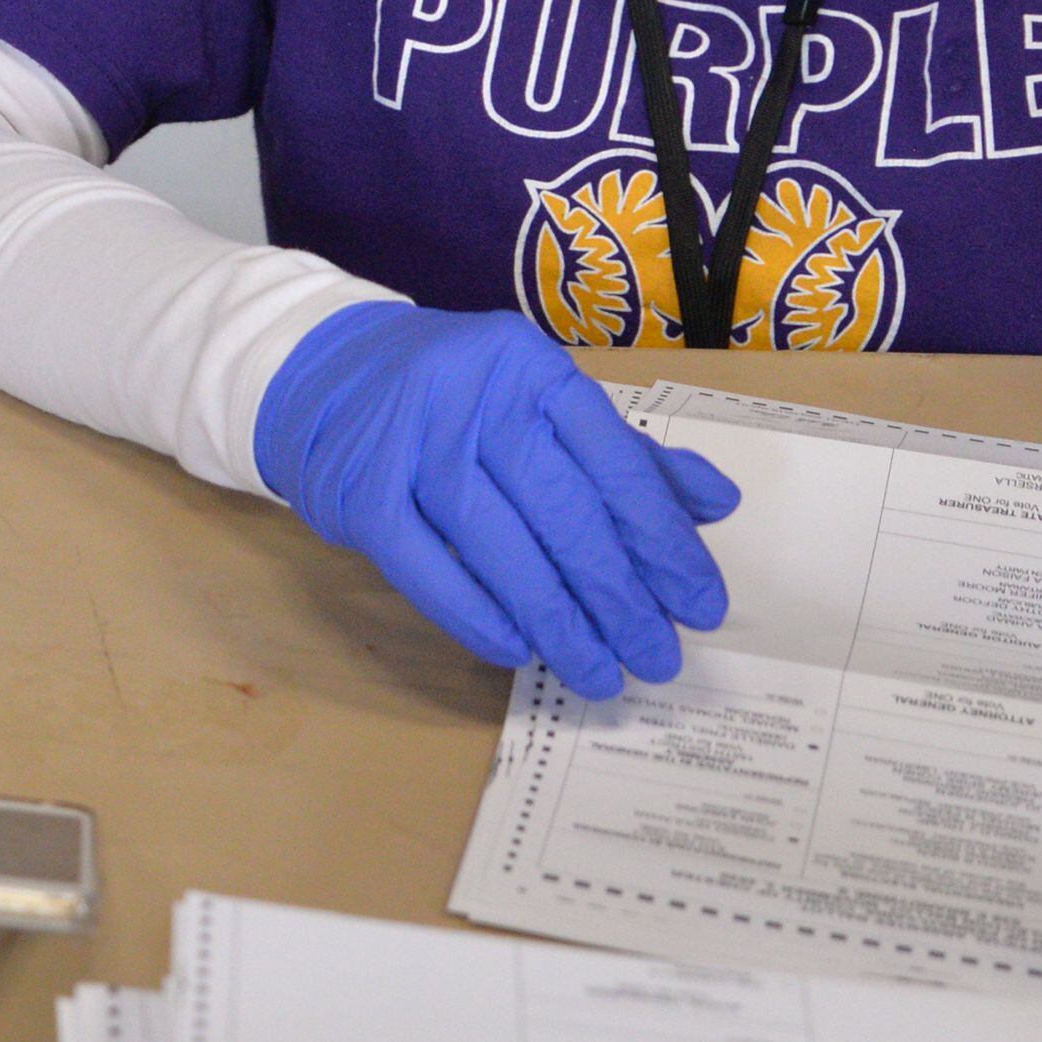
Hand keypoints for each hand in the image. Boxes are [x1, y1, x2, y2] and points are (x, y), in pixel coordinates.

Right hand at [251, 304, 737, 697]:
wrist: (324, 371)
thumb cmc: (457, 398)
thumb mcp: (541, 403)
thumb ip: (626, 454)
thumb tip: (716, 504)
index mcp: (531, 369)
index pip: (614, 464)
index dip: (662, 542)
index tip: (698, 606)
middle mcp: (472, 397)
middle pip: (562, 512)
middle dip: (618, 596)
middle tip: (656, 657)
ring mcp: (409, 443)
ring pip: (499, 547)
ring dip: (557, 621)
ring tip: (599, 672)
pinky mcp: (358, 491)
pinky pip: (425, 568)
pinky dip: (474, 615)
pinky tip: (518, 651)